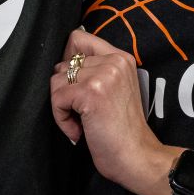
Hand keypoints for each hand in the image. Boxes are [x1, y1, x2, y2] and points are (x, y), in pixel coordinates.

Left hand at [50, 30, 170, 194]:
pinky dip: (62, 119)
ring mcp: (102, 76)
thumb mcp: (116, 89)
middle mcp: (113, 61)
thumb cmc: (123, 130)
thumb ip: (96, 71)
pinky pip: (57, 100)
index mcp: (121, 58)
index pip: (79, 38)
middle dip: (65, 92)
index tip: (72, 84)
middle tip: (82, 114)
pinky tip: (79, 131)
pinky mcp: (90, 93)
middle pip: (63, 65)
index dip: (66, 59)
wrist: (137, 156)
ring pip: (56, 81)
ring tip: (82, 123)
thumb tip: (60, 65)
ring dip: (62, 107)